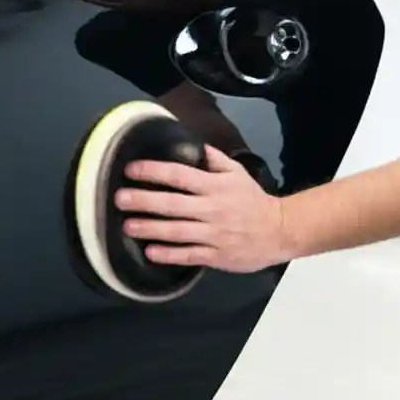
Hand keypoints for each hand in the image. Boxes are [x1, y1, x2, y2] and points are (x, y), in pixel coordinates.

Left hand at [114, 145, 290, 272]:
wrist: (280, 231)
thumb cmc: (252, 200)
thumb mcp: (236, 172)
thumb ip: (213, 159)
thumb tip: (191, 143)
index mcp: (215, 186)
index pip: (179, 175)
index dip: (153, 171)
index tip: (131, 169)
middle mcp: (212, 209)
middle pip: (172, 204)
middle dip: (144, 200)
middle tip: (119, 198)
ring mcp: (214, 234)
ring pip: (177, 231)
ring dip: (150, 228)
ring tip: (128, 225)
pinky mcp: (216, 256)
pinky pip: (189, 255)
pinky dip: (169, 255)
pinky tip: (150, 252)